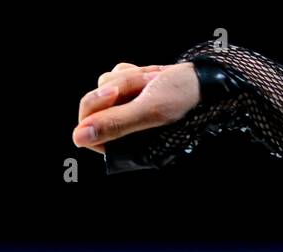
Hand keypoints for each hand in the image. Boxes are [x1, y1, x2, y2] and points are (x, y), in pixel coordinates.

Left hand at [72, 61, 199, 153]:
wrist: (205, 79)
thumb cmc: (182, 98)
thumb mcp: (149, 110)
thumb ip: (113, 124)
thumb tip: (77, 138)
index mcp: (124, 147)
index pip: (87, 131)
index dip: (97, 107)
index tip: (114, 93)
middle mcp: (121, 133)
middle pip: (93, 104)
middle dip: (120, 87)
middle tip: (145, 84)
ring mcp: (124, 112)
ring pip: (105, 85)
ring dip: (130, 78)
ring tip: (153, 81)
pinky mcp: (129, 94)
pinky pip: (115, 75)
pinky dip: (132, 72)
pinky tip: (152, 77)